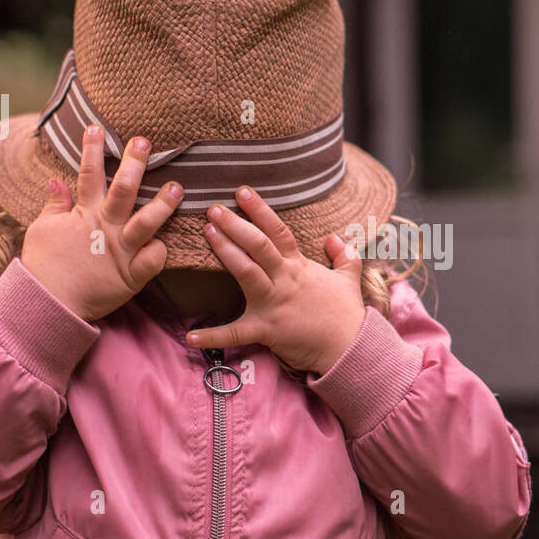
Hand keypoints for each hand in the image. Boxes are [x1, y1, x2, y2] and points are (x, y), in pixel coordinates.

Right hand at [20, 125, 183, 321]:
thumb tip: (56, 181)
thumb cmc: (44, 265)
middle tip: (144, 143)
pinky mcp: (131, 275)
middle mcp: (105, 227)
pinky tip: (166, 244)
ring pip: (147, 221)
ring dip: (163, 203)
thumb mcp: (43, 230)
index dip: (92, 150)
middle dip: (135, 164)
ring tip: (176, 187)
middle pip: (123, 190)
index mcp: (84, 214)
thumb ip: (55, 205)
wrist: (48, 302)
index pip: (88, 175)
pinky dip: (160, 252)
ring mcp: (121, 250)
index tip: (96, 127)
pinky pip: (153, 260)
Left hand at [184, 186, 365, 375]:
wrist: (349, 347)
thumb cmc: (346, 314)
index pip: (279, 232)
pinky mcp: (265, 329)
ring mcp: (273, 303)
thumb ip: (343, 256)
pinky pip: (235, 333)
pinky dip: (212, 336)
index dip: (260, 210)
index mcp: (299, 266)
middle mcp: (284, 280)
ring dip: (225, 252)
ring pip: (246, 272)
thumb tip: (335, 238)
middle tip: (213, 209)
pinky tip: (189, 336)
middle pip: (259, 245)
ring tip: (207, 233)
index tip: (242, 192)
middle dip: (236, 225)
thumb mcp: (349, 279)